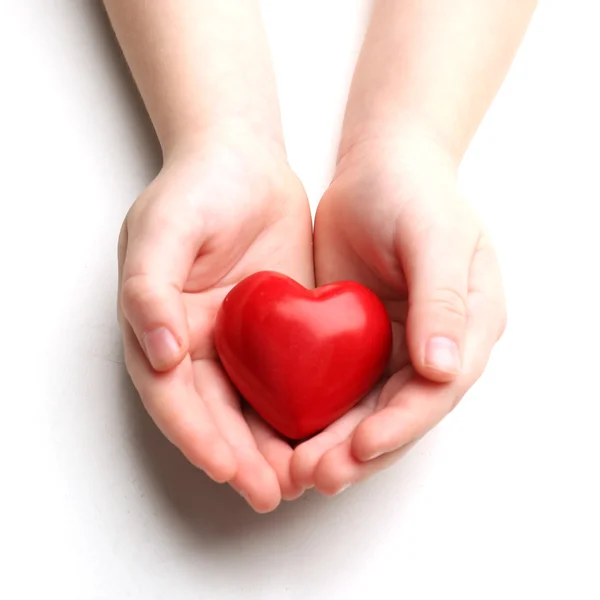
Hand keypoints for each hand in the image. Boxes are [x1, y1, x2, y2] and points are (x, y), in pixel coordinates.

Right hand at [118, 134, 313, 511]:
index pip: (173, 397)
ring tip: (301, 480)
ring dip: (272, 447)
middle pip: (215, 415)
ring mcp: (239, 340)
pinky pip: (288, 378)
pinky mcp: (278, 331)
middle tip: (270, 492)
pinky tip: (324, 434)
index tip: (226, 467)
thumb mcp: (162, 229)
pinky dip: (301, 410)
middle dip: (239, 457)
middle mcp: (197, 344)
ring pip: (253, 407)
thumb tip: (157, 353)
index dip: (196, 435)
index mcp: (161, 328)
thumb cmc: (197, 189)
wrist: (243, 162)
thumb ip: (149, 288)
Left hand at [292, 136, 506, 494]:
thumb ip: (443, 299)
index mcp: (468, 326)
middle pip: (400, 412)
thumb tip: (445, 367)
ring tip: (297, 469)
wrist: (377, 168)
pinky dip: (317, 412)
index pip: (437, 390)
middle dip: (361, 449)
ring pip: (367, 409)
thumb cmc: (412, 192)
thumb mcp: (434, 235)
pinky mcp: (358, 341)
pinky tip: (288, 431)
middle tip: (319, 474)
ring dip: (336, 443)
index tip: (361, 445)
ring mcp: (394, 346)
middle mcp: (433, 346)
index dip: (401, 423)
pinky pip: (339, 386)